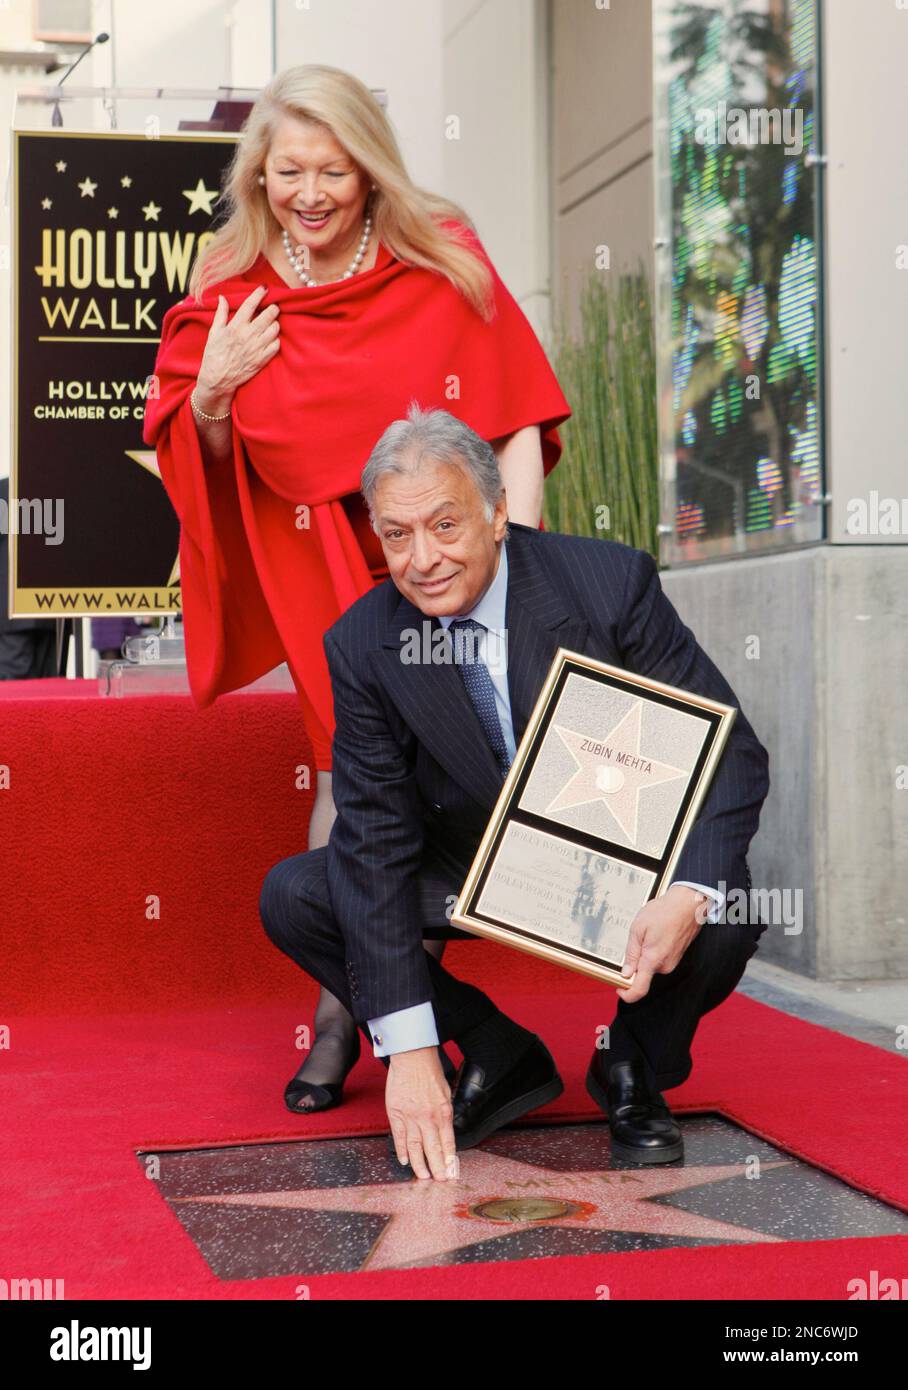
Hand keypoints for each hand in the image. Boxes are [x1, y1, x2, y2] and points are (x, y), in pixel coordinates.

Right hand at [196, 284, 279, 401]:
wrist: (218, 380)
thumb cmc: (214, 355)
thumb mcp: (214, 332)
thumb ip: (220, 313)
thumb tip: (222, 297)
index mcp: (235, 326)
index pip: (251, 304)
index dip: (259, 293)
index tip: (265, 288)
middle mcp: (248, 335)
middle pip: (269, 314)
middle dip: (273, 308)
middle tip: (271, 308)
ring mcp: (257, 348)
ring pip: (275, 328)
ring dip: (275, 324)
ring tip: (270, 324)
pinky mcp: (263, 359)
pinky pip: (277, 345)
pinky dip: (276, 340)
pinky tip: (270, 339)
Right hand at [386, 1046, 456, 1180]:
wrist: (412, 1058)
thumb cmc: (430, 1072)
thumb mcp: (446, 1094)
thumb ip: (445, 1115)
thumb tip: (445, 1133)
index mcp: (443, 1112)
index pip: (447, 1143)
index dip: (449, 1160)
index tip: (451, 1173)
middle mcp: (427, 1118)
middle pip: (432, 1149)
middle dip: (437, 1168)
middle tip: (439, 1181)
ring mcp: (410, 1117)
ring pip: (415, 1147)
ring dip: (420, 1164)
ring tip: (424, 1177)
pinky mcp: (396, 1114)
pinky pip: (399, 1137)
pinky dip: (402, 1151)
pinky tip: (405, 1161)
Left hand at [619, 885, 709, 1003]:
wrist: (688, 904)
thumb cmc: (664, 912)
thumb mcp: (638, 928)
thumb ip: (632, 954)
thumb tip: (626, 974)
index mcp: (653, 960)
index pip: (639, 989)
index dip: (627, 994)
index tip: (618, 987)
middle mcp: (665, 966)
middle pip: (643, 974)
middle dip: (635, 963)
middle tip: (634, 940)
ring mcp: (672, 962)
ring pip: (651, 965)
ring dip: (645, 953)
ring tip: (648, 932)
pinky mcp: (676, 957)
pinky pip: (660, 959)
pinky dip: (653, 950)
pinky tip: (656, 933)